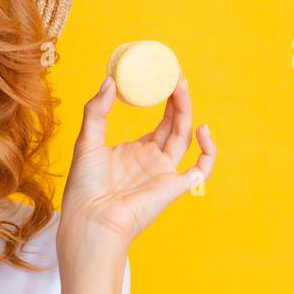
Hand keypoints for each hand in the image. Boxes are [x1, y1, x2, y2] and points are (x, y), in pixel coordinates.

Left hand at [58, 74, 215, 259]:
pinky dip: (208, 151)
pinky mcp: (174, 187)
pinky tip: (202, 129)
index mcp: (135, 152)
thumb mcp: (87, 141)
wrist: (90, 218)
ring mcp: (164, 173)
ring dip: (186, 111)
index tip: (163, 78)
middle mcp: (153, 161)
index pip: (159, 123)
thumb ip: (97, 111)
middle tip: (175, 75)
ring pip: (185, 137)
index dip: (164, 101)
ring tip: (180, 86)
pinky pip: (201, 169)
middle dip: (178, 100)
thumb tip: (111, 80)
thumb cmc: (84, 187)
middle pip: (175, 125)